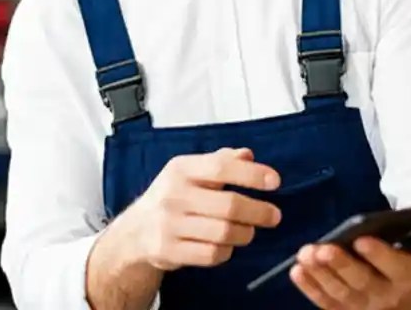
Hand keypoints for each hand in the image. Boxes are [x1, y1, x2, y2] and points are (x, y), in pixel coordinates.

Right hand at [117, 147, 283, 271]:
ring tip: (249, 231)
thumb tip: (247, 155)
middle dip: (258, 212)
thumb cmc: (171, 197)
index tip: (275, 182)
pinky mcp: (169, 251)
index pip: (221, 167)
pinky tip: (227, 245)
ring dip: (245, 233)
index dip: (251, 175)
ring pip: (223, 233)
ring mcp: (169, 225)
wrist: (135, 232)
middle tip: (274, 216)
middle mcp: (173, 195)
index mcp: (181, 170)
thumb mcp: (190, 172)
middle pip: (228, 206)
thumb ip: (220, 161)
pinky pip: (211, 254)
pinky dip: (227, 251)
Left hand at [290, 207, 410, 309]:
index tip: (363, 241)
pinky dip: (310, 290)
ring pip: (340, 293)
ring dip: (321, 275)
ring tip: (307, 255)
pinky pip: (327, 303)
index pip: (394, 267)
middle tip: (323, 248)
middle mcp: (388, 298)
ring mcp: (366, 308)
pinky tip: (297, 272)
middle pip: (361, 282)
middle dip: (340, 265)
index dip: (378, 256)